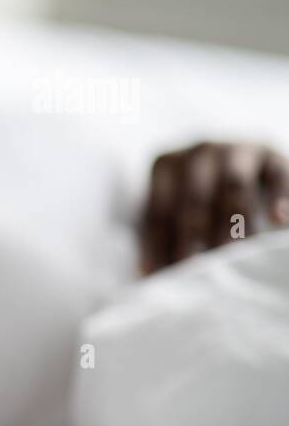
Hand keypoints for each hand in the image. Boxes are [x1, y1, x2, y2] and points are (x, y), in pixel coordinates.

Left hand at [140, 141, 288, 273]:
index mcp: (165, 165)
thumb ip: (166, 236)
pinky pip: (277, 176)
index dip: (158, 247)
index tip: (162, 276)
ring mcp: (236, 149)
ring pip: (233, 188)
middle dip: (193, 239)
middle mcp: (198, 151)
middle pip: (193, 200)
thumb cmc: (200, 201)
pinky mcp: (270, 155)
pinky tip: (279, 221)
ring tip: (233, 256)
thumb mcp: (177, 211)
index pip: (158, 211)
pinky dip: (279, 198)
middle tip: (198, 270)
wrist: (244, 166)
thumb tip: (149, 276)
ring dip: (233, 225)